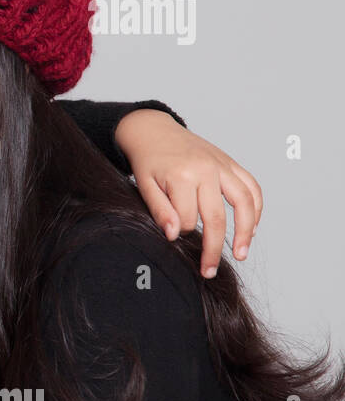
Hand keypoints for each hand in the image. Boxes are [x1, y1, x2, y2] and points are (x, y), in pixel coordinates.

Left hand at [115, 109, 263, 277]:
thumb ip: (159, 210)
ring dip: (246, 232)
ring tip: (241, 254)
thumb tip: (173, 235)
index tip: (175, 240)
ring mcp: (222, 165)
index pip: (187, 219)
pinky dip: (256, 208)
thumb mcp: (143, 185)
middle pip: (216, 217)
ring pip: (245, 203)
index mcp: (182, 176)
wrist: (153, 130)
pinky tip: (253, 228)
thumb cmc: (147, 161)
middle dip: (213, 248)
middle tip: (208, 270)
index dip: (180, 233)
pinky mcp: (231, 163)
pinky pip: (252, 187)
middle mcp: (207, 170)